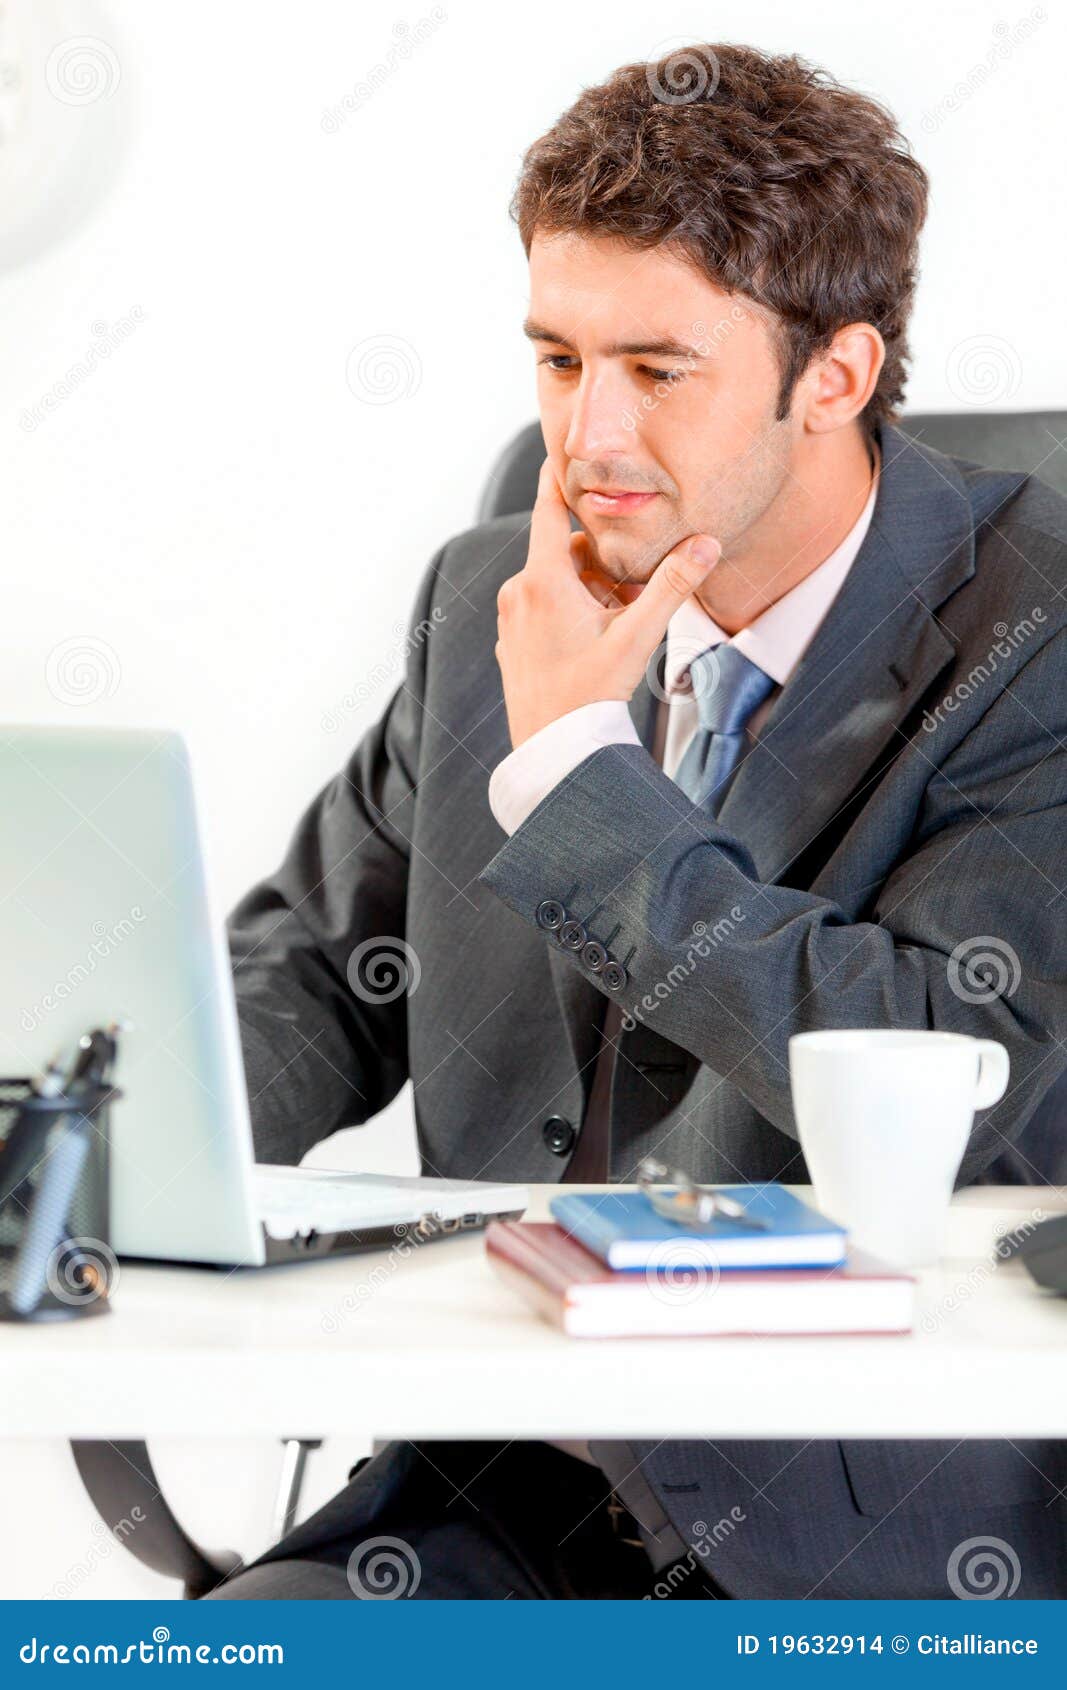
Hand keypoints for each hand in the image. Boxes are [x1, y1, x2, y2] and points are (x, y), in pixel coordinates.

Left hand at [494, 459, 721, 748]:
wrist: (554, 752)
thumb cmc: (591, 696)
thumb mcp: (637, 638)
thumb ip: (672, 587)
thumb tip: (706, 544)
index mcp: (542, 581)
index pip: (547, 509)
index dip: (557, 480)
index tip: (560, 453)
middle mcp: (518, 593)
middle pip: (563, 553)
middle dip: (599, 563)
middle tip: (633, 592)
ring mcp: (510, 620)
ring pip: (554, 584)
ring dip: (587, 591)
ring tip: (618, 624)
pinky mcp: (510, 644)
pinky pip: (541, 611)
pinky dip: (568, 613)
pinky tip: (594, 644)